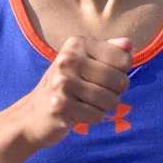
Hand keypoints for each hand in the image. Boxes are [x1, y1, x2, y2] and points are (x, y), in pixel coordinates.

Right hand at [16, 37, 131, 147]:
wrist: (33, 114)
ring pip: (110, 100)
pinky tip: (77, 114)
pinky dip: (92, 118)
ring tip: (86, 104)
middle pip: (120, 81)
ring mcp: (62, 83)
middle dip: (115, 93)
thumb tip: (129, 44)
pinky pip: (96, 115)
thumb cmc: (65, 86)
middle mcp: (68, 60)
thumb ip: (108, 51)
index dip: (122, 73)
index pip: (123, 59)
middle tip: (96, 95)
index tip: (105, 78)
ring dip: (103, 107)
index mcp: (77, 44)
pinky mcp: (60, 106)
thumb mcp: (84, 62)